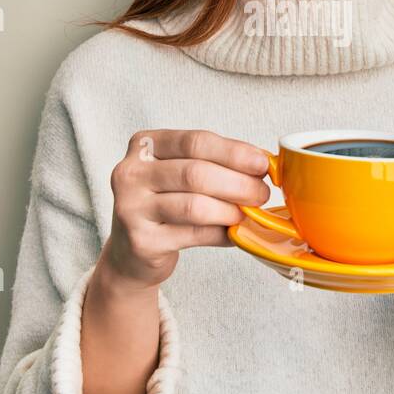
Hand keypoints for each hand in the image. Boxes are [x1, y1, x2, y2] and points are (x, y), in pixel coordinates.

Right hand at [102, 129, 271, 291]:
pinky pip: (193, 235)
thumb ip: (215, 163)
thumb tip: (261, 163)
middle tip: (262, 193)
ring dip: (231, 210)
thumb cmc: (164, 203)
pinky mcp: (141, 241)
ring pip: (195, 205)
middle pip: (196, 173)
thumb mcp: (181, 173)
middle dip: (238, 183)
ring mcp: (131, 208)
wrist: (131, 251)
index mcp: (145, 145)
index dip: (234, 152)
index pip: (195, 141)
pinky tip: (234, 233)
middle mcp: (131, 173)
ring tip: (248, 213)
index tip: (262, 163)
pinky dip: (221, 233)